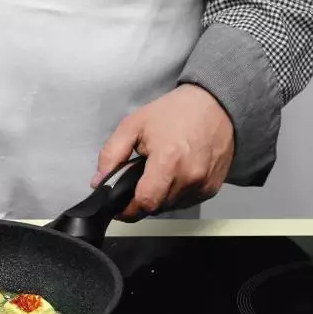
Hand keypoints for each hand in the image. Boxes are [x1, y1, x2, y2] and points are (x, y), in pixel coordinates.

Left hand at [92, 84, 234, 220]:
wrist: (214, 105)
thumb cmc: (173, 112)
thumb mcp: (133, 125)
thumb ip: (111, 154)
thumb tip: (99, 182)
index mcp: (168, 161)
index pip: (145, 202)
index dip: (128, 208)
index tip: (119, 205)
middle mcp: (189, 177)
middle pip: (156, 207)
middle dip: (142, 200)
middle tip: (138, 181)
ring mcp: (204, 184)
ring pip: (171, 206)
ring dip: (159, 198)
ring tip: (157, 175)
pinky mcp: (213, 188)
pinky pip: (187, 202)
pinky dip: (175, 195)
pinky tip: (173, 176)